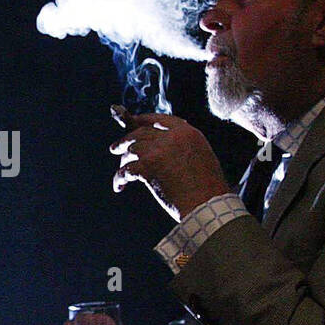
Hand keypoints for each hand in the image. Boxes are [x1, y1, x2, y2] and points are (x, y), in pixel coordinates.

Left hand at [110, 113, 231, 221]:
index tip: (133, 122)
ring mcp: (158, 151)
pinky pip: (126, 169)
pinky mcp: (147, 167)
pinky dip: (119, 178)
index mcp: (188, 133)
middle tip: (116, 148)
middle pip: (141, 132)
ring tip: (121, 167)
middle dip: (126, 140)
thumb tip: (160, 147)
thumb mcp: (201, 158)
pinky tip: (119, 186)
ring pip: (131, 148)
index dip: (143, 120)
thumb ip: (182, 147)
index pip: (159, 120)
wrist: (207, 205)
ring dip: (124, 159)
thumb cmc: (208, 189)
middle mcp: (172, 137)